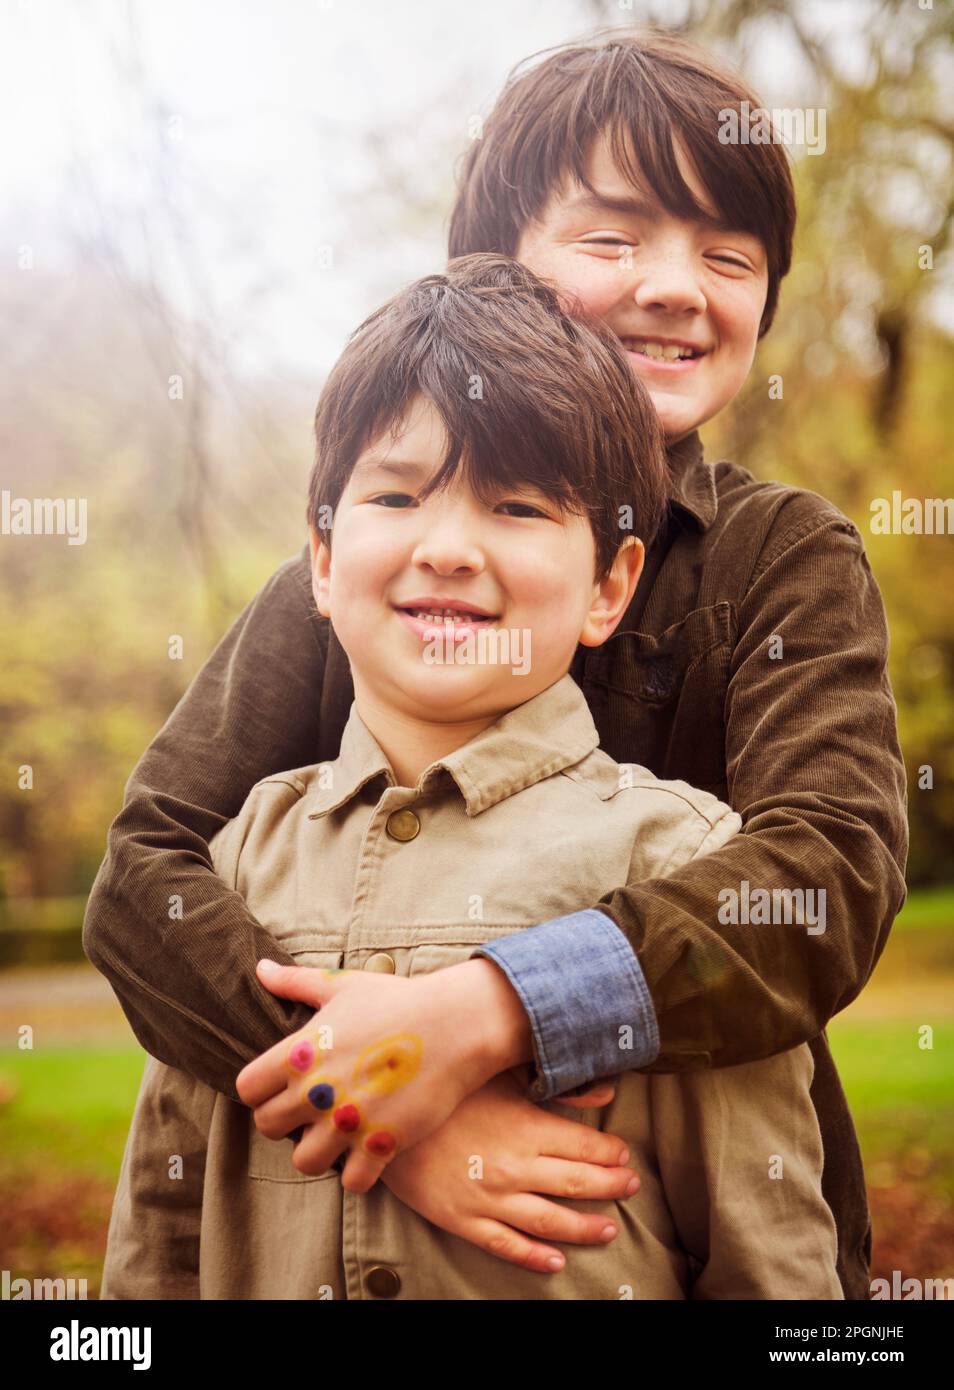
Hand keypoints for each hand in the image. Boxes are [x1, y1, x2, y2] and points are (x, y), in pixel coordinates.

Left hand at [236, 957, 529, 1191]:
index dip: (262, 1090)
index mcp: (300, 1052)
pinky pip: (353, 1182)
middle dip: (287, 1122)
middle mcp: (317, 1091)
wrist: (456, 1024)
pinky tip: (372, 1150)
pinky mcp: (382, 1144)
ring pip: (304, 1162)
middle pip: (267, 1128)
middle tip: (314, 1110)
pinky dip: (361, 1172)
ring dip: (320, 1151)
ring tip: (340, 1133)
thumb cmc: (398, 1001)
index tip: (284, 1085)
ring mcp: (348, 1122)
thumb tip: (260, 968)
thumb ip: (296, 982)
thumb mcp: (343, 986)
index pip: (247, 1089)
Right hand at [380, 1071, 639, 1272]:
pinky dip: (535, 1258)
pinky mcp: (463, 1220)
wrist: (384, 1119)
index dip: (611, 1154)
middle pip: (577, 1183)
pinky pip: (507, 1245)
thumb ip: (551, 1081)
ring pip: (551, 1221)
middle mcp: (515, 1167)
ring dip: (586, 1227)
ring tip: (609, 1228)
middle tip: (632, 1187)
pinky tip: (557, 1262)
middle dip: (611, 1187)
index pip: (585, 1146)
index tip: (625, 1155)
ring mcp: (490, 1198)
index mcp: (526, 1127)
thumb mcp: (498, 1073)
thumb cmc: (444, 1088)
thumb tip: (602, 1091)